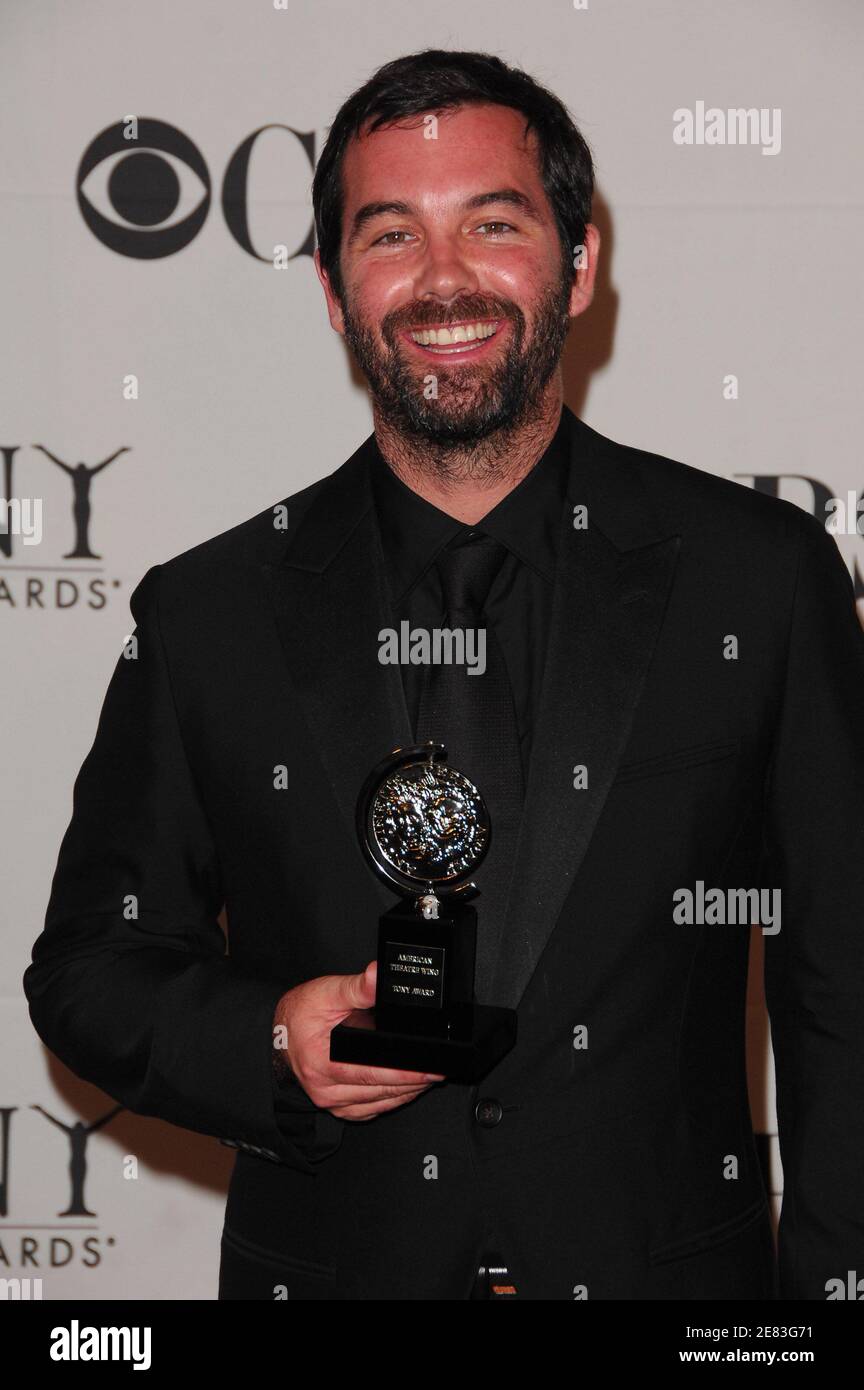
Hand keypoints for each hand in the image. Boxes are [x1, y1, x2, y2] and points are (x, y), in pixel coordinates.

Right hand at [273, 961, 445, 1120]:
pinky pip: (372, 1110)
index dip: (404, 1073)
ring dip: (407, 1093)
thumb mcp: (326, 993)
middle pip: (380, 1092)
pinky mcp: (338, 1107)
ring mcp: (331, 1102)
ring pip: (380, 1104)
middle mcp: (325, 1089)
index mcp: (322, 1062)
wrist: (278, 1035)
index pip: (371, 1074)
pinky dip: (392, 1100)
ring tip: (428, 1078)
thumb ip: (357, 986)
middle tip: (438, 1071)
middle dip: (414, 1082)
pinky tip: (407, 1088)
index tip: (429, 1070)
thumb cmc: (299, 1015)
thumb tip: (378, 976)